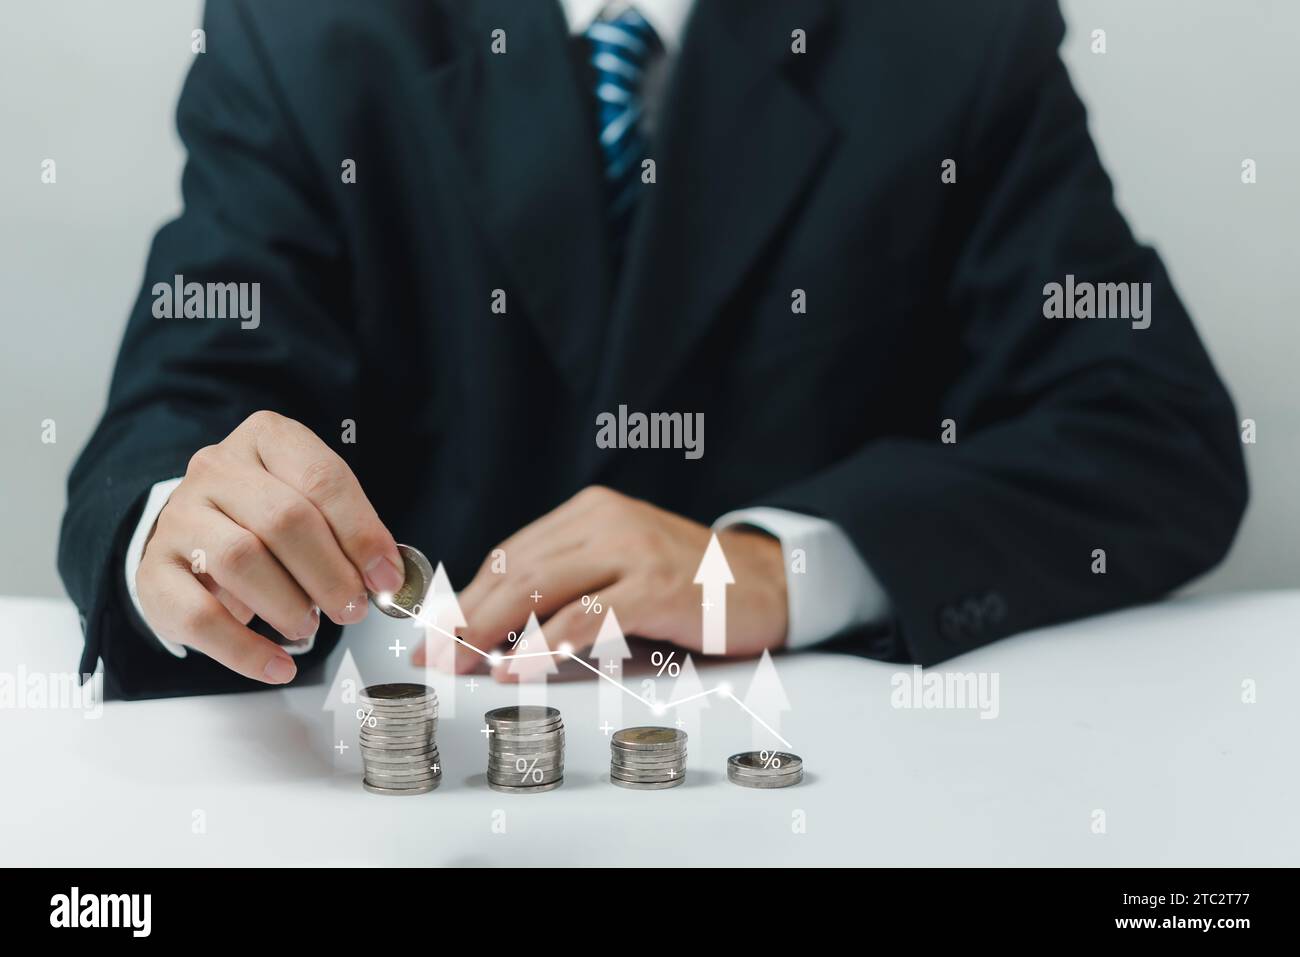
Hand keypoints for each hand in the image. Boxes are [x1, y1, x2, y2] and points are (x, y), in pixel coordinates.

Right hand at [136, 410, 403, 683]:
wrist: (191, 537)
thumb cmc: (265, 521)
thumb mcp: (311, 507)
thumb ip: (350, 533)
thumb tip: (387, 576)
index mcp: (265, 440)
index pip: (322, 479)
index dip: (362, 533)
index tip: (386, 577)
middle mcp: (216, 470)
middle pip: (284, 519)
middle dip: (330, 573)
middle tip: (352, 609)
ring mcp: (179, 518)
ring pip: (240, 560)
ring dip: (288, 604)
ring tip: (311, 626)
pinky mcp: (153, 572)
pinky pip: (199, 616)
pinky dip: (244, 650)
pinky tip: (276, 665)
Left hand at [412, 486, 787, 678]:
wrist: (769, 581)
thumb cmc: (689, 585)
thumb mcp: (621, 571)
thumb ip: (567, 587)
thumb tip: (495, 633)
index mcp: (589, 513)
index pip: (510, 555)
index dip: (466, 598)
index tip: (432, 636)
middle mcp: (605, 521)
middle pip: (514, 570)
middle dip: (465, 619)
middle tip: (432, 660)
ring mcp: (632, 549)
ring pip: (539, 588)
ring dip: (491, 633)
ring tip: (461, 668)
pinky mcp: (656, 584)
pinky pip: (586, 618)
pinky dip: (544, 647)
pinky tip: (518, 670)